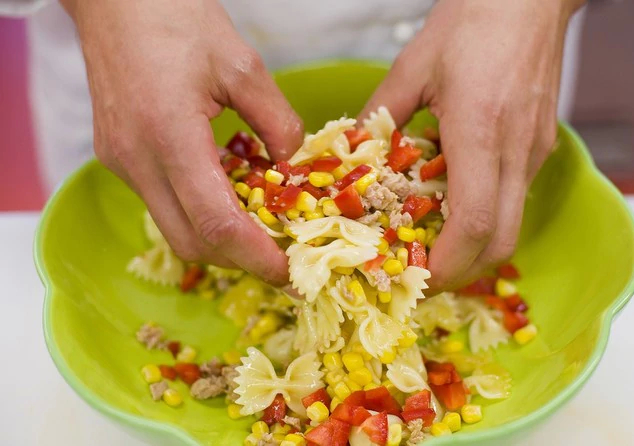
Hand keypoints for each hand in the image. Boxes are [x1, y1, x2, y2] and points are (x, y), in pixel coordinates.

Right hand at [60, 0, 303, 284]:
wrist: (115, 0)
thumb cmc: (176, 18)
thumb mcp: (243, 66)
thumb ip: (276, 123)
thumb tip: (294, 168)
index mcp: (169, 135)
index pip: (215, 223)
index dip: (255, 256)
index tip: (288, 271)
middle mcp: (137, 160)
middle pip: (191, 242)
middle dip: (239, 258)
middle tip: (279, 255)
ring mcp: (121, 162)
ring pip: (174, 228)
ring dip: (219, 239)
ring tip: (259, 227)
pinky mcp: (118, 158)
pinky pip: (162, 204)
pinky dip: (198, 213)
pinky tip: (226, 194)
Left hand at [361, 0, 584, 291]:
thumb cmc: (473, 22)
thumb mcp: (413, 66)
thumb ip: (379, 114)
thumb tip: (354, 150)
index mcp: (480, 132)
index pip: (475, 223)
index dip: (447, 263)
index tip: (416, 277)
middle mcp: (515, 152)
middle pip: (502, 242)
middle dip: (461, 271)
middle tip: (421, 275)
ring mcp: (533, 153)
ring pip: (511, 226)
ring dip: (472, 248)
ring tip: (432, 244)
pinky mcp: (539, 148)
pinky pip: (512, 200)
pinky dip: (483, 218)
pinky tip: (453, 203)